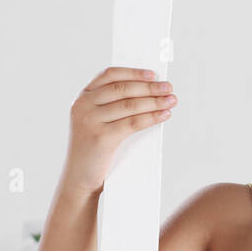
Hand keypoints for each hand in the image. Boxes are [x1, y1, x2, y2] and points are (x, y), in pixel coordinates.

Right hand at [63, 66, 176, 194]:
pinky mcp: (101, 137)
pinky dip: (151, 117)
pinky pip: (132, 123)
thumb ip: (113, 106)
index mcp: (83, 97)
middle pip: (123, 89)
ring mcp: (90, 121)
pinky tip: (163, 115)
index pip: (110, 75)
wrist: (80, 178)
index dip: (133, 72)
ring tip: (171, 101)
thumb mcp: (97, 121)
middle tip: (168, 88)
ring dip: (154, 101)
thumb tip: (149, 93)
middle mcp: (84, 106)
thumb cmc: (95, 149)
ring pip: (130, 105)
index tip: (153, 74)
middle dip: (149, 87)